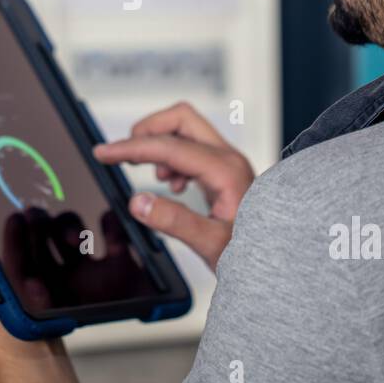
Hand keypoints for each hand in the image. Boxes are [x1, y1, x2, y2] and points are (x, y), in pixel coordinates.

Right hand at [91, 101, 255, 270]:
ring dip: (160, 146)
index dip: (131, 148)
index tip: (104, 153)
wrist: (279, 264)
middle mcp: (228, 159)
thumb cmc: (254, 255)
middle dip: (148, 131)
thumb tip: (139, 202)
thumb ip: (174, 222)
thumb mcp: (211, 245)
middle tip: (124, 154)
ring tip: (154, 177)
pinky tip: (171, 185)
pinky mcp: (224, 171)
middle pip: (181, 119)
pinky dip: (171, 158)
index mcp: (226, 171)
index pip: (169, 145)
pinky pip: (191, 147)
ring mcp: (228, 162)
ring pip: (185, 130)